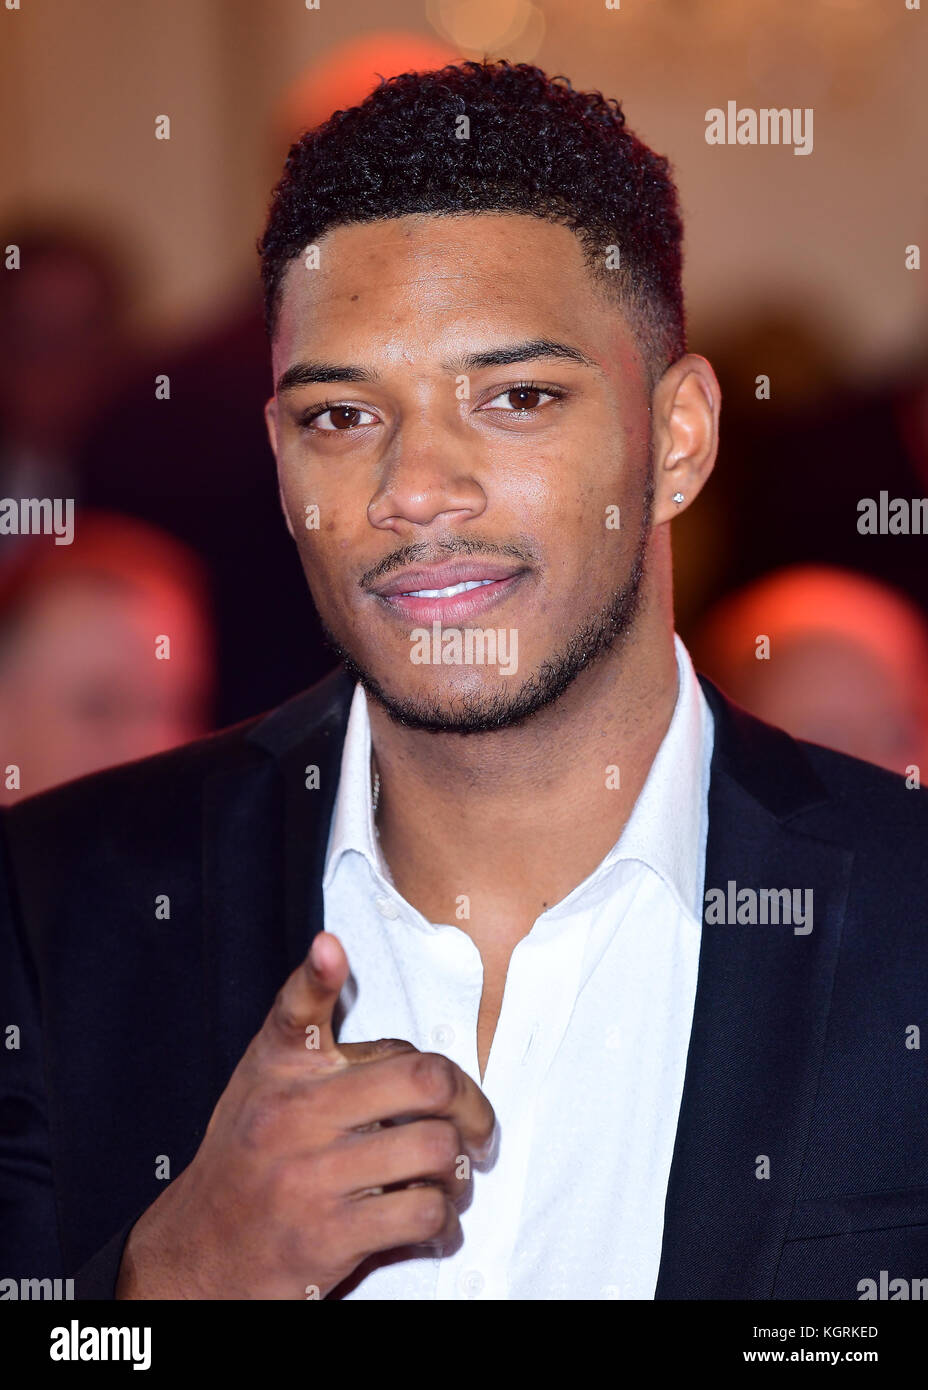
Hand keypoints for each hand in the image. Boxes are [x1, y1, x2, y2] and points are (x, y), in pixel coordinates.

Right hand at [115, 931, 495, 1298]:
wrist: (199, 1253)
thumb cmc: (250, 1159)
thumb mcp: (266, 1086)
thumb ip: (325, 1052)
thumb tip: (412, 1050)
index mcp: (281, 1067)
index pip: (297, 1010)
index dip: (317, 975)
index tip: (329, 948)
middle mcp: (294, 1113)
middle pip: (421, 1079)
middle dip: (473, 1104)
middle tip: (479, 1127)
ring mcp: (311, 1175)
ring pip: (434, 1148)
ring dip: (460, 1170)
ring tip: (451, 1180)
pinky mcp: (328, 1236)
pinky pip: (422, 1212)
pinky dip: (445, 1222)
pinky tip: (434, 1225)